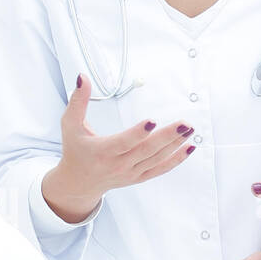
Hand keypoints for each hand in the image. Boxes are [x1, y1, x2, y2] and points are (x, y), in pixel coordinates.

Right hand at [43, 72, 195, 221]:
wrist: (78, 182)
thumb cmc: (75, 149)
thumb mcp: (70, 125)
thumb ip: (77, 101)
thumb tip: (83, 76)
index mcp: (101, 151)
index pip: (123, 142)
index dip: (138, 133)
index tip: (152, 120)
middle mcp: (117, 165)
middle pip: (146, 151)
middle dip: (167, 136)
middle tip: (185, 123)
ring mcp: (130, 173)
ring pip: (156, 159)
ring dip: (176, 144)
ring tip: (190, 129)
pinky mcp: (139, 177)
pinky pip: (160, 169)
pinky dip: (176, 159)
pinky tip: (190, 146)